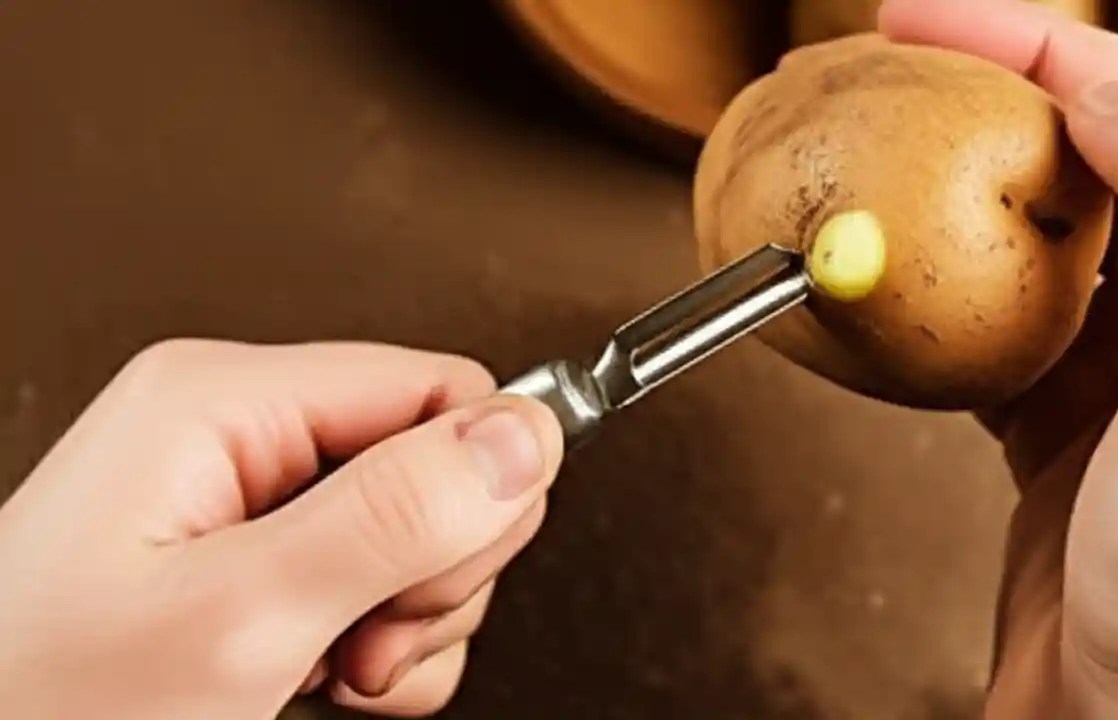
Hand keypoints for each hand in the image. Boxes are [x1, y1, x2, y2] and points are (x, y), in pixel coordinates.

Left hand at [0, 340, 562, 717]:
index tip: (439, 571)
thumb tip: (523, 437)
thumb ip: (393, 519)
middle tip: (366, 631)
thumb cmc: (46, 715)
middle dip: (433, 569)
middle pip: (439, 465)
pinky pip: (383, 588)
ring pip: (421, 538)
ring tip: (331, 668)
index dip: (473, 485)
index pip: (440, 388)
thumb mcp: (239, 620)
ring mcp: (251, 508)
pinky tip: (322, 679)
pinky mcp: (263, 568)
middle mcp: (238, 437)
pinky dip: (381, 650)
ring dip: (408, 624)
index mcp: (221, 402)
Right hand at [881, 1, 1117, 716]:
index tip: (916, 20)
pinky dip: (930, 309)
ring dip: (947, 209)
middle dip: (982, 110)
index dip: (1028, 45)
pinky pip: (990, 344)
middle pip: (1084, 170)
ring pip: (1030, 254)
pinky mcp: (1067, 448)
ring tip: (874, 174)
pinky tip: (888, 298)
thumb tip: (1113, 103)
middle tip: (885, 83)